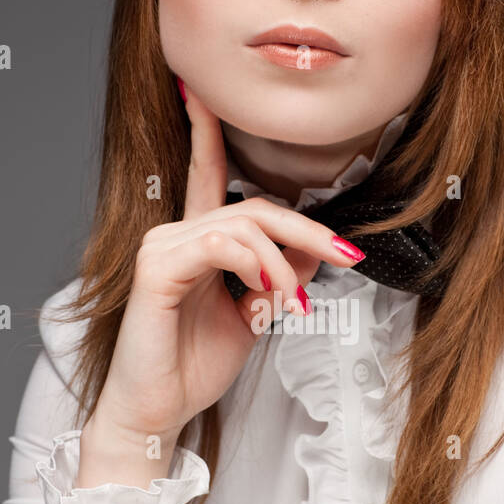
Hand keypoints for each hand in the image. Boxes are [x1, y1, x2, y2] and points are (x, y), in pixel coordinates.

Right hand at [84, 80, 366, 460]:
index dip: (207, 130)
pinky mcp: (156, 268)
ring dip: (284, 261)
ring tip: (294, 301)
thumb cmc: (190, 368)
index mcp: (195, 242)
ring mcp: (162, 248)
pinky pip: (219, 244)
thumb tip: (313, 251)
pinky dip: (255, 265)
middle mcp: (175, 236)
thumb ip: (277, 278)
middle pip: (254, 205)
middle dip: (309, 229)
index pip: (206, 173)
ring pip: (244, 224)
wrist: (157, 412)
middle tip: (347, 254)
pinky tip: (264, 293)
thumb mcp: (251, 317)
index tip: (203, 91)